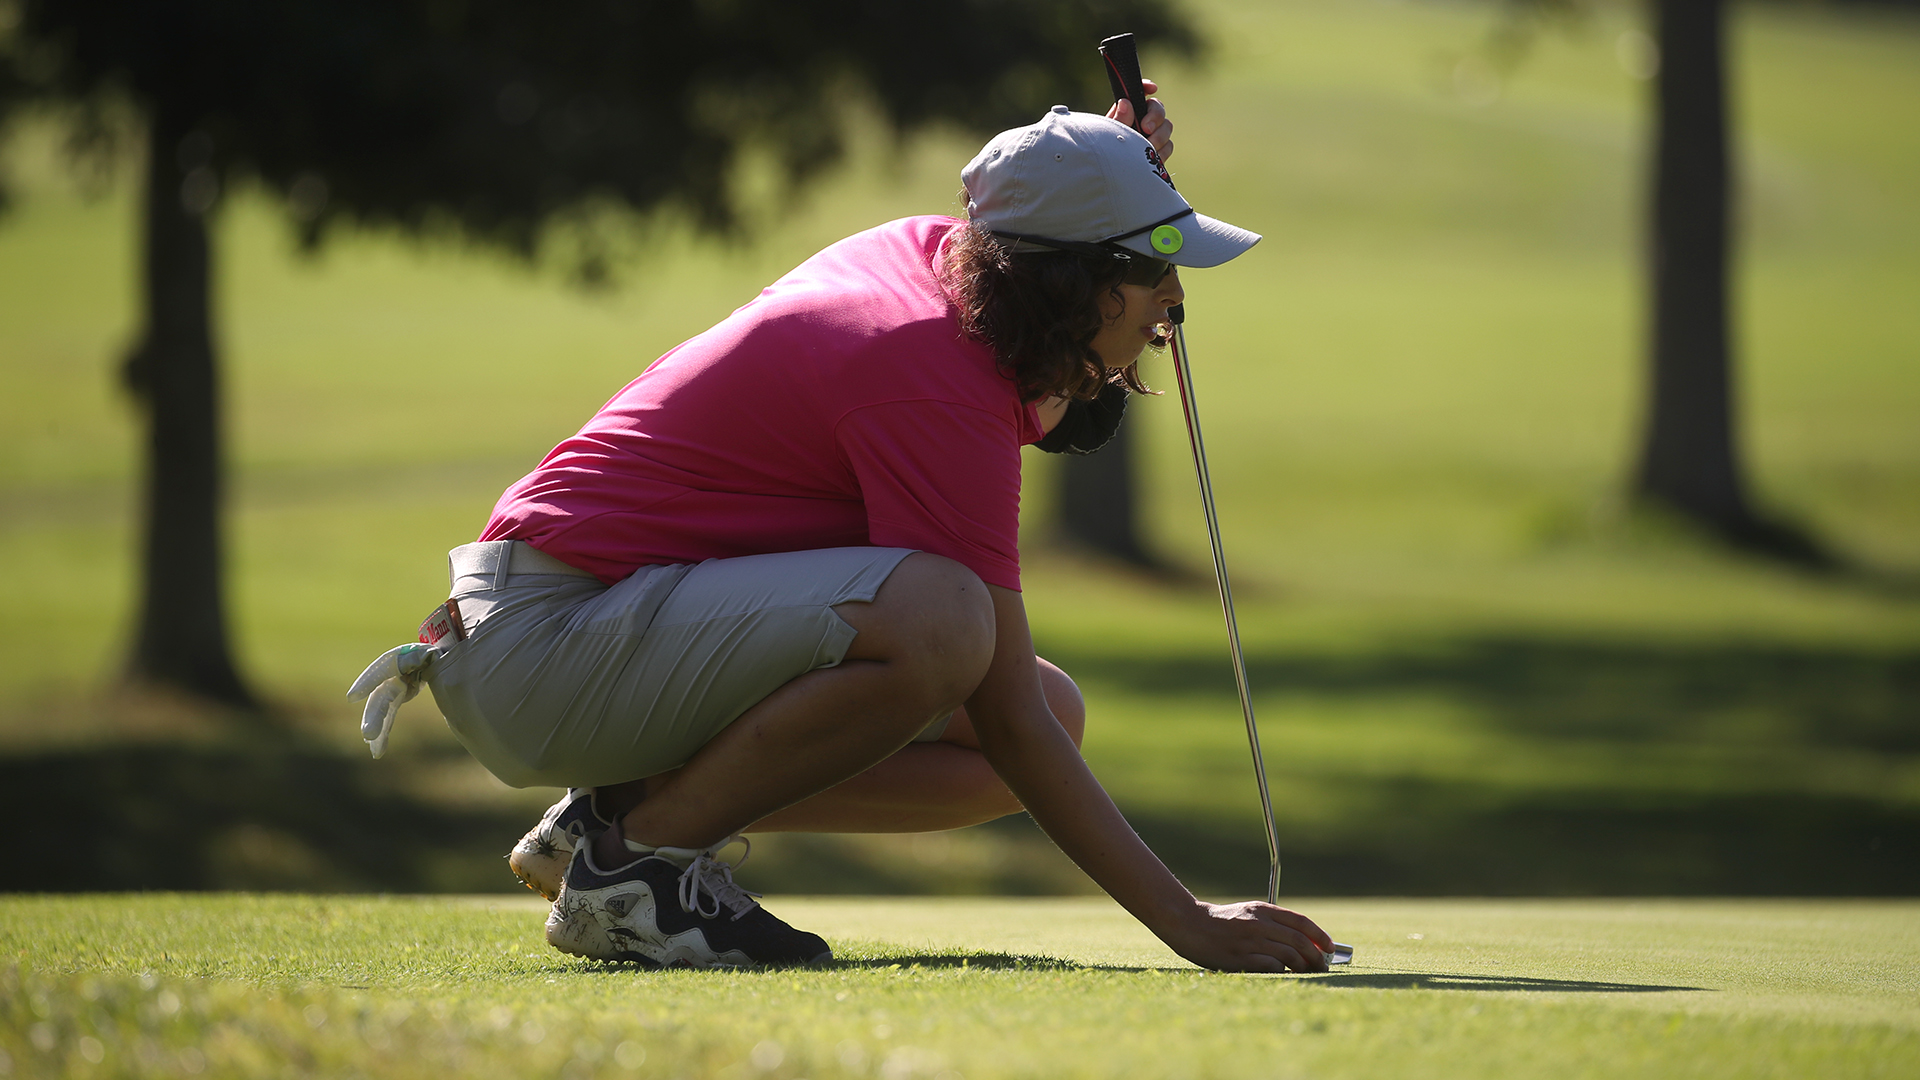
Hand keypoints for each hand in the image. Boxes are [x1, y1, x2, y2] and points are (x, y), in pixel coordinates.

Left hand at [1107, 78, 1173, 161]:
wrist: (1107, 180)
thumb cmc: (1102, 155)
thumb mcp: (1106, 137)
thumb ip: (1117, 120)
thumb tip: (1126, 102)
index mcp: (1127, 112)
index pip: (1139, 93)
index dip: (1146, 87)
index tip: (1152, 88)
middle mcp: (1141, 121)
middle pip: (1158, 108)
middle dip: (1155, 117)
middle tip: (1145, 129)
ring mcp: (1151, 136)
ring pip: (1166, 127)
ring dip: (1160, 136)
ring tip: (1148, 147)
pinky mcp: (1157, 152)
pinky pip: (1168, 146)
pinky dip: (1162, 152)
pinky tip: (1152, 158)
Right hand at [1164, 900, 1334, 972]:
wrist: (1189, 925)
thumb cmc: (1221, 922)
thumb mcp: (1248, 913)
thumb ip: (1272, 922)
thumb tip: (1303, 941)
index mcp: (1262, 910)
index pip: (1301, 922)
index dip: (1320, 935)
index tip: (1329, 947)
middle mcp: (1258, 923)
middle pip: (1299, 941)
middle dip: (1316, 956)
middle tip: (1321, 966)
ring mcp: (1250, 941)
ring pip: (1289, 955)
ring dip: (1303, 966)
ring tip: (1306, 972)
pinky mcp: (1241, 958)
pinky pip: (1272, 967)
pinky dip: (1282, 971)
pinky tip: (1282, 973)